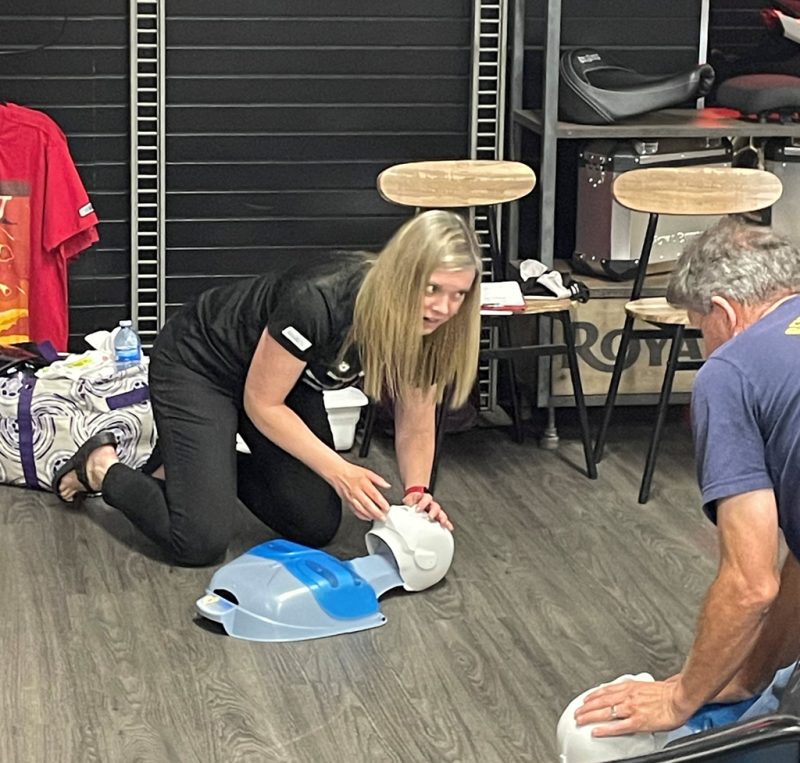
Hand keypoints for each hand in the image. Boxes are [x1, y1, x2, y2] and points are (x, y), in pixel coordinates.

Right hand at [329, 461, 390, 520]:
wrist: (337, 473)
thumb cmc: (352, 472)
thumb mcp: (367, 472)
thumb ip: (378, 479)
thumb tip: (387, 485)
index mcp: (363, 483)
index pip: (374, 494)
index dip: (381, 502)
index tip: (387, 508)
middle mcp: (357, 491)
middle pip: (368, 504)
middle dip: (376, 512)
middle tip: (383, 517)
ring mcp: (351, 498)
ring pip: (361, 509)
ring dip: (369, 515)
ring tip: (377, 518)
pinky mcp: (347, 502)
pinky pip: (354, 511)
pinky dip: (361, 516)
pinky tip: (367, 517)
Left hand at [402, 491, 452, 530]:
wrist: (416, 499)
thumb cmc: (413, 500)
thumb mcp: (409, 499)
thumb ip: (408, 501)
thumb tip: (407, 506)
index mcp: (425, 498)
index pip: (426, 499)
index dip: (423, 503)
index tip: (418, 509)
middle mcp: (432, 504)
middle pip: (435, 506)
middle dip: (433, 512)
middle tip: (430, 517)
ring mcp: (435, 510)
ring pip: (441, 513)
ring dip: (442, 518)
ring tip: (443, 523)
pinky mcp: (437, 517)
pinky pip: (443, 520)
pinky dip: (447, 524)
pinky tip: (449, 528)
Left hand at [574, 678, 694, 735]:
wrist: (679, 697)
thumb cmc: (669, 692)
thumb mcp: (647, 684)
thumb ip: (636, 688)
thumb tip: (633, 690)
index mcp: (630, 687)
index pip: (606, 690)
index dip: (593, 695)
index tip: (585, 699)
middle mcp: (627, 696)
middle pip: (601, 701)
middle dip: (586, 707)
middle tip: (577, 712)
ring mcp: (631, 709)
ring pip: (605, 712)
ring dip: (590, 716)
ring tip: (580, 720)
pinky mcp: (638, 722)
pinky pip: (617, 727)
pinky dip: (605, 729)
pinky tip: (596, 731)